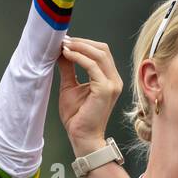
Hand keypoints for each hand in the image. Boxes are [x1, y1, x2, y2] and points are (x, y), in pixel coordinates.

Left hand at [57, 36, 122, 155]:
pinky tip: (67, 55)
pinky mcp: (105, 89)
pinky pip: (92, 66)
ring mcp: (112, 84)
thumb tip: (62, 52)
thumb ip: (69, 69)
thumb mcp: (70, 87)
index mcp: (109, 79)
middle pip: (102, 49)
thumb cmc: (78, 117)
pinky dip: (78, 58)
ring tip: (64, 46)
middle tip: (64, 40)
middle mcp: (114, 80)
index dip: (84, 44)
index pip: (101, 52)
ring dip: (80, 47)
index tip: (66, 41)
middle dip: (82, 42)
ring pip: (99, 54)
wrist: (82, 137)